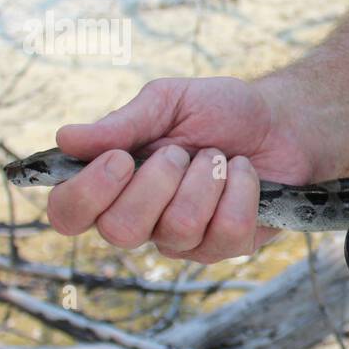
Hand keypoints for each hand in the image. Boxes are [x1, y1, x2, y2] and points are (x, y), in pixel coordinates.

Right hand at [47, 76, 306, 262]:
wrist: (283, 121)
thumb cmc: (221, 111)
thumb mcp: (169, 101)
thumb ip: (122, 124)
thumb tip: (66, 139)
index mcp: (114, 183)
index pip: (69, 214)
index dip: (86, 194)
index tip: (120, 159)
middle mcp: (142, 219)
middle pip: (120, 231)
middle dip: (156, 183)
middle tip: (180, 152)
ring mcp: (185, 239)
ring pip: (178, 229)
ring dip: (206, 180)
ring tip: (219, 156)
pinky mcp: (227, 246)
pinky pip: (226, 230)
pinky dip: (241, 189)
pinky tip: (245, 173)